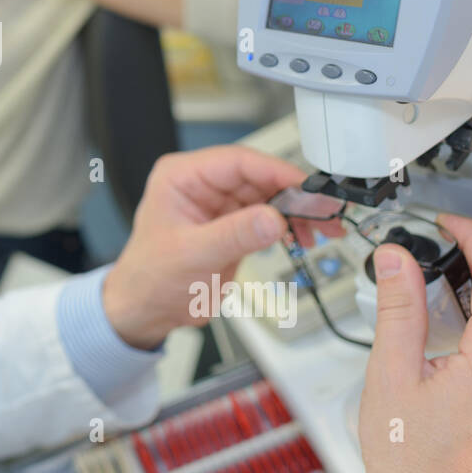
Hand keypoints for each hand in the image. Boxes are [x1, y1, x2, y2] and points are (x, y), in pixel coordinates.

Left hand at [102, 146, 340, 349]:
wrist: (147, 310)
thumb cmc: (150, 278)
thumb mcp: (192, 255)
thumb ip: (234, 235)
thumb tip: (271, 218)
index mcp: (182, 177)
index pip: (236, 161)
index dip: (274, 171)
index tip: (304, 187)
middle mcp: (202, 185)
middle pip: (259, 176)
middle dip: (293, 194)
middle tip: (323, 210)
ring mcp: (219, 206)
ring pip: (268, 196)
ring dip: (297, 212)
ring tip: (322, 228)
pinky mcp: (233, 226)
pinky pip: (268, 218)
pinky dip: (289, 227)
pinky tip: (303, 238)